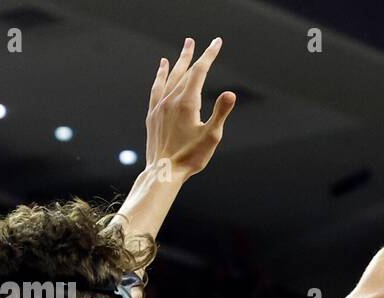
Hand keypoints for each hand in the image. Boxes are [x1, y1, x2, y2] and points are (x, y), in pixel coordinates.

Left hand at [144, 37, 236, 181]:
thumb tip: (230, 93)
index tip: (216, 43)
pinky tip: (162, 69)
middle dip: (192, 55)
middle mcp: (171, 99)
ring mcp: (159, 106)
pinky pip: (157, 88)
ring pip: (169, 77)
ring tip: (182, 50)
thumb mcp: (211, 137)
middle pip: (183, 70)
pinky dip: (160, 75)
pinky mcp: (153, 114)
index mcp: (187, 102)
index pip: (200, 71)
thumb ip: (220, 112)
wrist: (164, 171)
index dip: (209, 55)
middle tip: (194, 41)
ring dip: (177, 62)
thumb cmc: (190, 157)